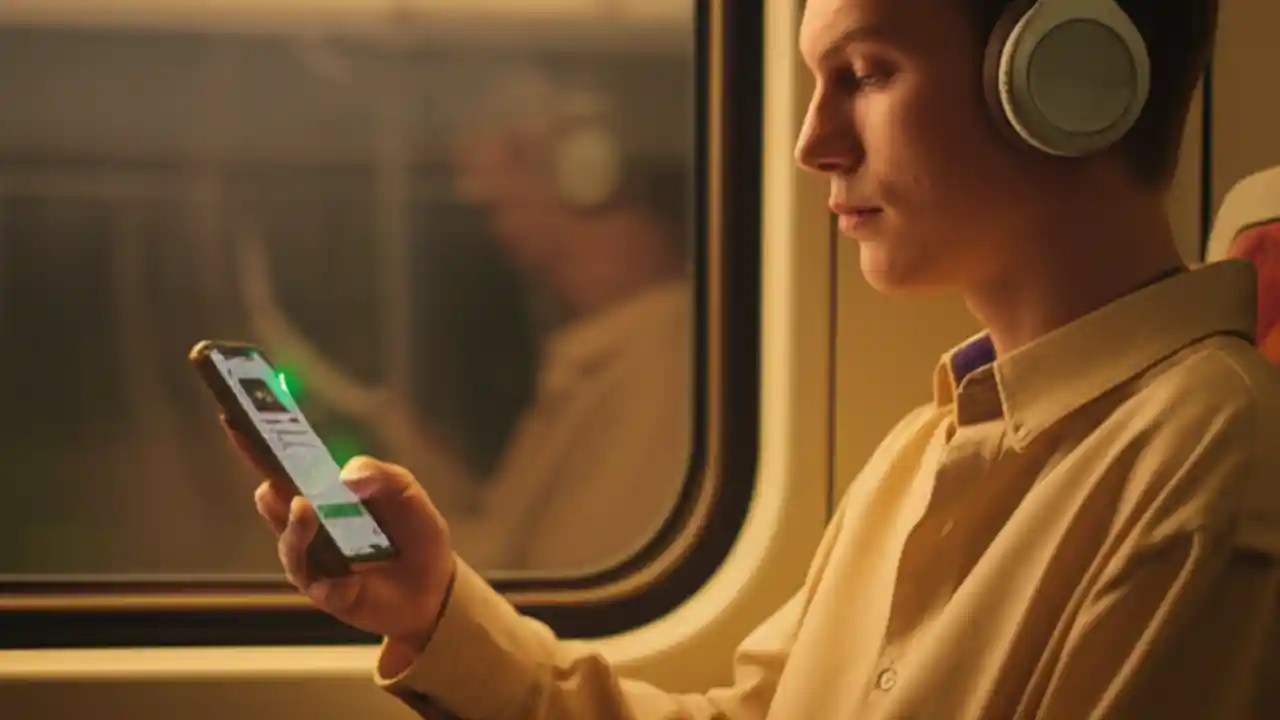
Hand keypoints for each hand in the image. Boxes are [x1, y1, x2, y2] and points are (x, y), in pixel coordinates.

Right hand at [222, 418, 456, 669]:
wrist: (435, 587)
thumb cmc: (415, 534)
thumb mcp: (406, 493)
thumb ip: (381, 476)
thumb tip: (346, 474)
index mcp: (329, 493)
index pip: (290, 464)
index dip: (264, 441)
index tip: (239, 415)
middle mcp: (312, 522)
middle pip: (274, 492)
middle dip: (258, 464)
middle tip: (245, 438)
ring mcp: (312, 555)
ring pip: (287, 534)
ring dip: (288, 517)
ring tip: (300, 503)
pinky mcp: (320, 587)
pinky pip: (304, 569)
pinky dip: (306, 549)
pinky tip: (313, 533)